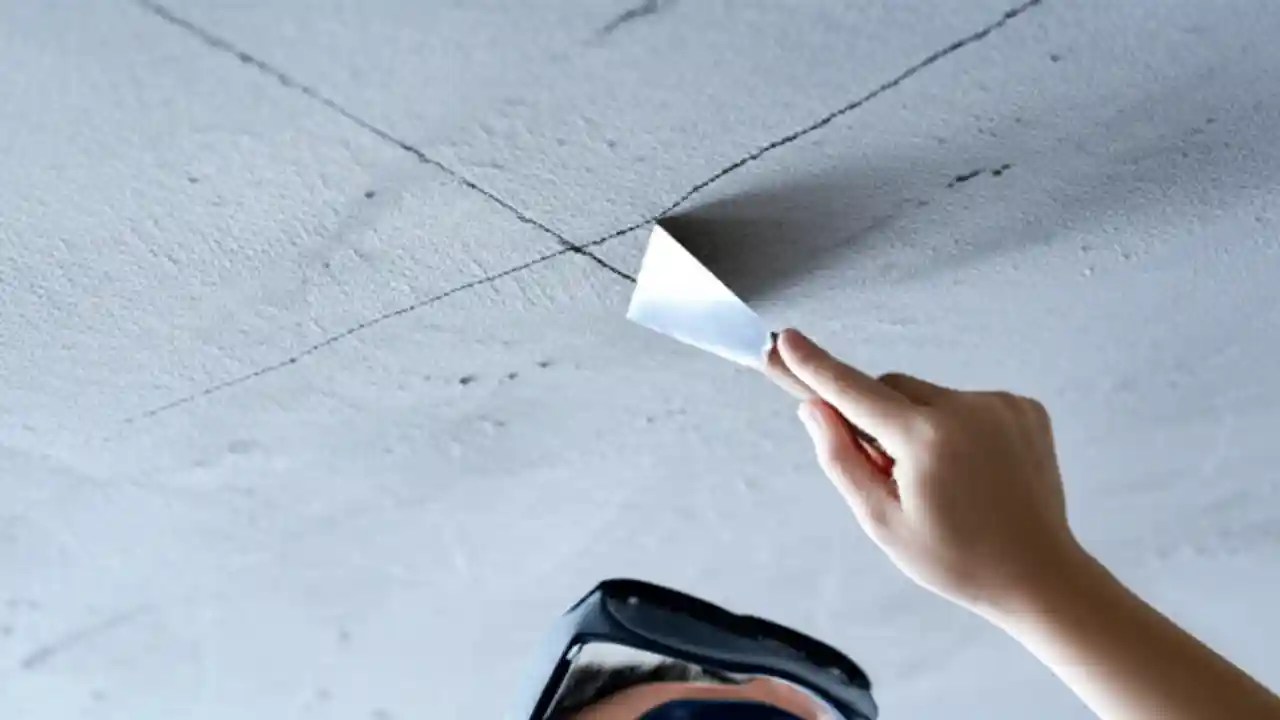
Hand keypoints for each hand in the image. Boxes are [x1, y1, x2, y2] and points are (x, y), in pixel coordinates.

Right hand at [773, 329, 1083, 615]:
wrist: (1039, 576)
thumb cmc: (955, 559)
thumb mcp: (882, 521)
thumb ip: (841, 459)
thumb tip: (812, 408)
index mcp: (926, 439)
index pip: (854, 391)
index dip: (815, 367)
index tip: (785, 340)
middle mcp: (967, 408)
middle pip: (892, 389)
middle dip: (878, 418)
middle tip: (889, 471)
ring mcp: (1002, 405)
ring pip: (929, 395)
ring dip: (919, 423)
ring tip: (943, 479)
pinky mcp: (1025, 408)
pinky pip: (968, 402)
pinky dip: (956, 426)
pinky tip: (973, 470)